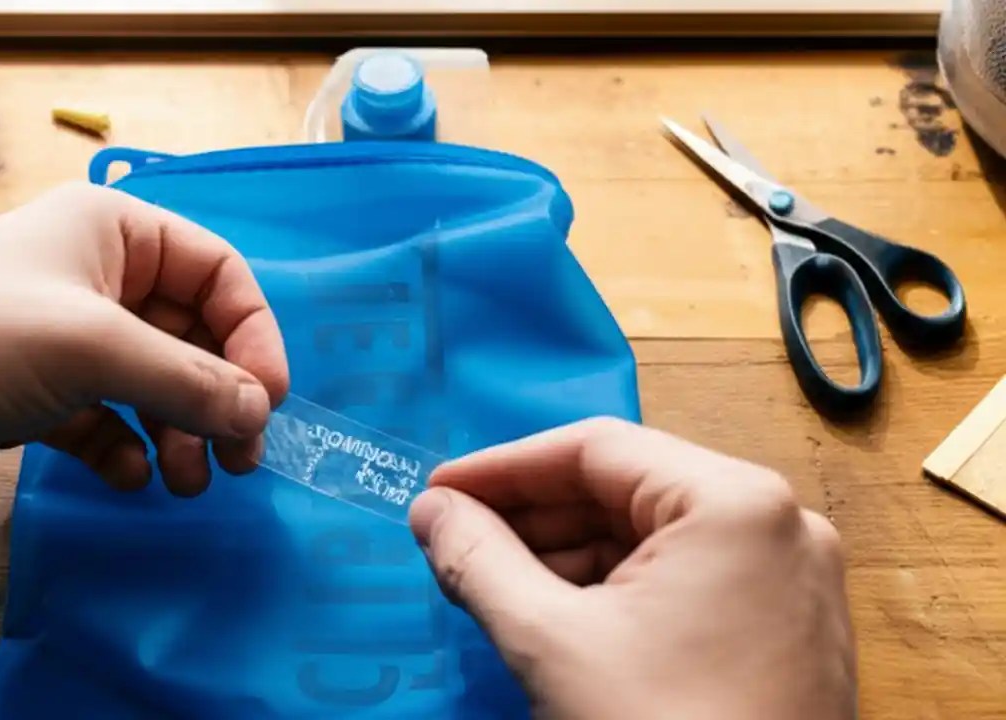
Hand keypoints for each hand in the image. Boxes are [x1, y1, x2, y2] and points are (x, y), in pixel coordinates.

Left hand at [0, 182, 287, 511]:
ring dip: (179, 431)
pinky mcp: (37, 393)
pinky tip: (126, 477)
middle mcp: (96, 276)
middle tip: (236, 462)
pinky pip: (108, 418)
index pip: (217, 274)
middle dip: (217, 397)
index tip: (268, 402)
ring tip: (186, 481)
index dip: (252, 336)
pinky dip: (126, 448)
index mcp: (114, 231)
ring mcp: (65, 337)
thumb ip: (188, 380)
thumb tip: (259, 414)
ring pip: (153, 382)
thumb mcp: (91, 347)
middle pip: (191, 335)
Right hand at [408, 418, 854, 719]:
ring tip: (495, 584)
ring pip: (655, 539)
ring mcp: (791, 580)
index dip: (504, 467)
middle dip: (534, 516)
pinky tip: (557, 616)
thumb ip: (478, 559)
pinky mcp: (788, 631)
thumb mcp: (549, 641)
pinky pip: (687, 582)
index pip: (597, 448)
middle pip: (627, 490)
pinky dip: (616, 592)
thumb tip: (431, 511)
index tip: (438, 492)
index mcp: (735, 504)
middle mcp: (778, 524)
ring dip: (568, 555)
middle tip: (457, 540)